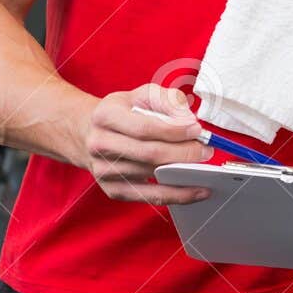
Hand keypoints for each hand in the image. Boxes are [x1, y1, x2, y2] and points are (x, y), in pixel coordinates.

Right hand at [80, 83, 213, 204]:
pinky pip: (150, 197)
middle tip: (206, 150)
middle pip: (150, 154)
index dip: (174, 131)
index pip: (144, 127)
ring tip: (205, 167)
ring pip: (152, 176)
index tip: (197, 130)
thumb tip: (188, 119)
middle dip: (184, 153)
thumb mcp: (139, 95)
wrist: (86, 133)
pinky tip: (197, 191)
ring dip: (184, 174)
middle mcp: (101, 144)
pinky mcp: (113, 190)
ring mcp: (104, 171)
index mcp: (106, 116)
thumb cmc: (120, 113)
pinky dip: (177, 196)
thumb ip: (166, 99)